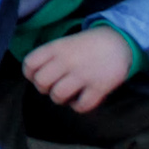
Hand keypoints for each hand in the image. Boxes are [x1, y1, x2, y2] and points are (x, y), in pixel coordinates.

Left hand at [18, 26, 134, 113]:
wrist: (118, 42)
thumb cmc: (87, 45)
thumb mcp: (64, 43)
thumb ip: (49, 57)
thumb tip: (36, 77)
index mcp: (55, 48)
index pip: (29, 64)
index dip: (30, 74)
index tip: (39, 76)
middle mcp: (66, 60)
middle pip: (41, 82)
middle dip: (45, 89)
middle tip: (54, 86)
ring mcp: (83, 74)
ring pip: (58, 96)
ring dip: (61, 99)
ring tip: (68, 94)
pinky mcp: (99, 86)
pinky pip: (81, 106)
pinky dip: (78, 106)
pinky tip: (82, 99)